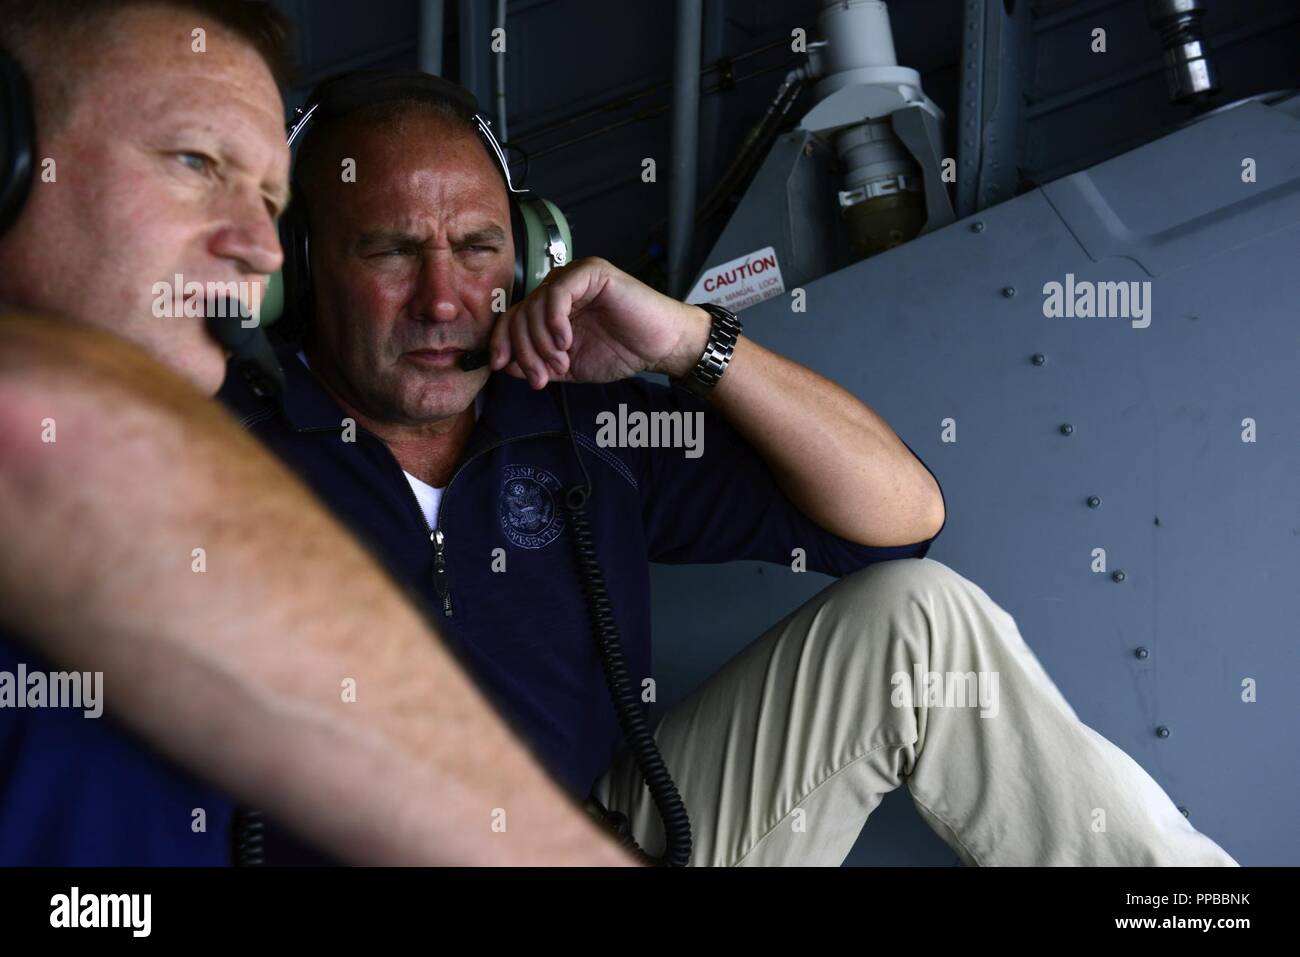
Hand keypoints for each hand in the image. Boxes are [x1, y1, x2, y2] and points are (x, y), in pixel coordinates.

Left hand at [488, 257, 710, 388]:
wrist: (661, 346)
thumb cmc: (620, 352)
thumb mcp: (568, 367)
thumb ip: (537, 363)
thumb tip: (503, 364)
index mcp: (550, 309)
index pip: (513, 318)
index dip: (502, 342)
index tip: (502, 367)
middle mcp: (558, 289)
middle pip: (520, 314)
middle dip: (525, 350)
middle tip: (542, 376)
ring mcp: (574, 277)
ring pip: (535, 305)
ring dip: (542, 341)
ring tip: (562, 361)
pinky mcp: (591, 272)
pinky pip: (557, 291)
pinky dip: (555, 319)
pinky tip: (567, 340)